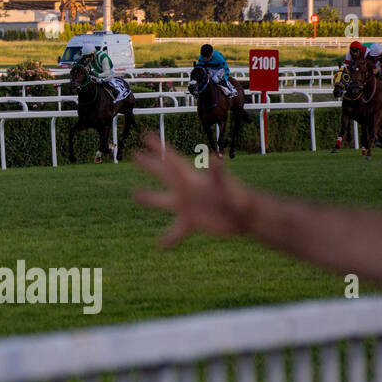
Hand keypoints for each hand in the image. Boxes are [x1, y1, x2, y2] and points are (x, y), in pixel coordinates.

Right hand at [132, 136, 250, 247]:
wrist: (247, 216)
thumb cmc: (239, 198)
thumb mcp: (227, 185)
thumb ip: (218, 174)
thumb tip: (215, 158)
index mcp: (191, 179)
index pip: (171, 159)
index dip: (158, 147)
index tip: (146, 135)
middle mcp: (186, 190)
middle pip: (163, 174)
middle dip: (149, 164)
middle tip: (134, 154)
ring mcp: (188, 206)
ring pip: (163, 201)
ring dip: (149, 198)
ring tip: (136, 194)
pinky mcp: (192, 222)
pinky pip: (176, 231)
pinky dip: (168, 238)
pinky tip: (160, 246)